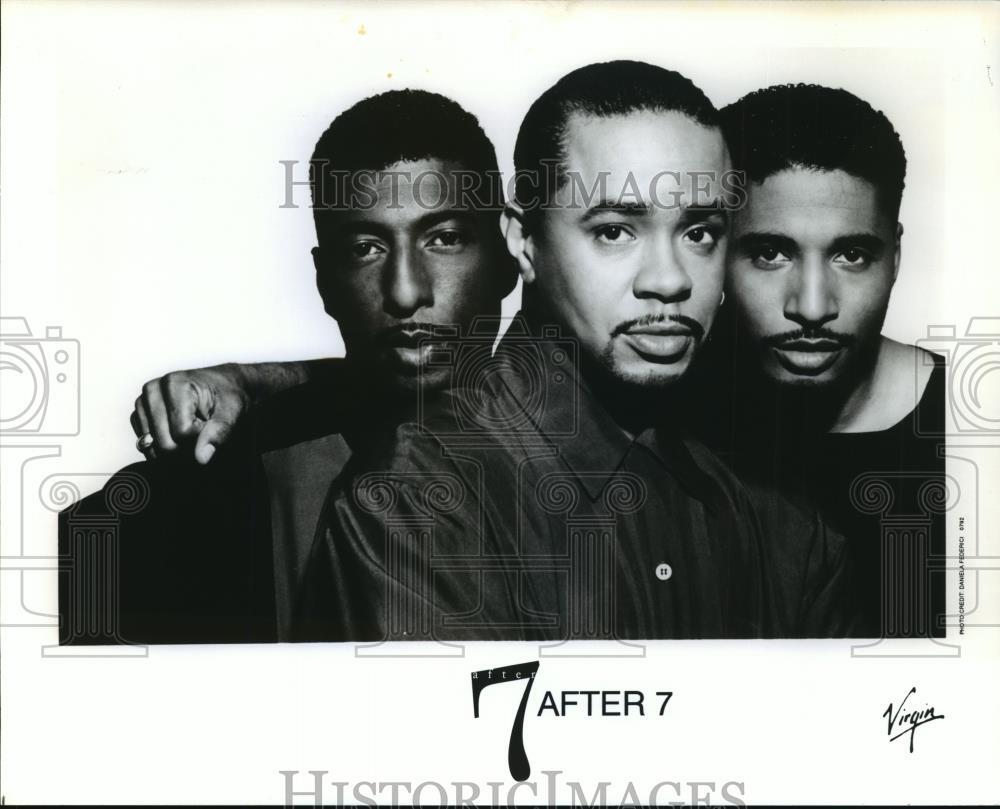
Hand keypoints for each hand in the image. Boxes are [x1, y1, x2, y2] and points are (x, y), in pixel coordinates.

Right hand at [131, 364, 250, 463]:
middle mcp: (153, 390)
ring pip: (153, 448)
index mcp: (175, 384)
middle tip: (203, 434)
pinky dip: (163, 448)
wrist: (220, 387)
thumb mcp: (231, 412)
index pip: (183, 432)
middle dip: (188, 447)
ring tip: (191, 432)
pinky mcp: (139, 416)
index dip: (201, 438)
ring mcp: (142, 403)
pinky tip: (178, 435)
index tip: (212, 426)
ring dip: (176, 449)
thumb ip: (218, 433)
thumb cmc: (226, 396)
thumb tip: (201, 457)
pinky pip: (146, 446)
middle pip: (165, 443)